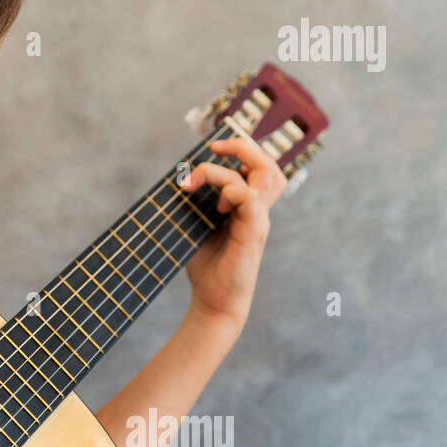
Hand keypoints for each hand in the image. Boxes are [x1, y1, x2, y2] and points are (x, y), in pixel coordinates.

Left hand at [179, 135, 286, 327]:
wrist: (214, 300)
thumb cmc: (206, 265)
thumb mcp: (196, 225)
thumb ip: (195, 202)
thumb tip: (177, 178)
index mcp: (247, 206)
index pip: (259, 167)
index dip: (241, 150)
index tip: (211, 149)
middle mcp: (258, 209)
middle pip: (269, 164)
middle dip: (243, 146)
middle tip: (214, 147)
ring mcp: (258, 219)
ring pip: (262, 175)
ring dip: (225, 170)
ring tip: (197, 183)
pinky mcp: (254, 232)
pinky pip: (251, 198)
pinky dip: (231, 191)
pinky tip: (216, 207)